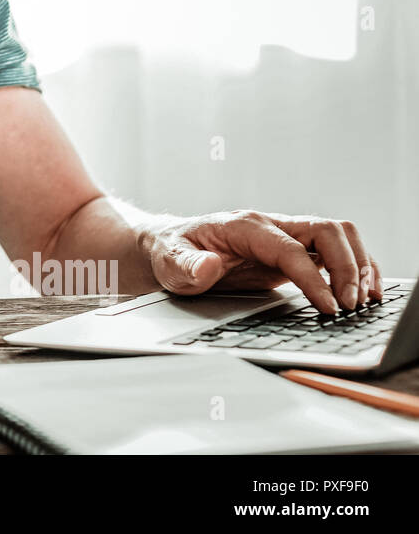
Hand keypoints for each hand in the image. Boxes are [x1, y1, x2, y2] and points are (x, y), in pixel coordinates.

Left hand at [142, 209, 381, 313]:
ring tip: (364, 300)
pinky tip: (360, 292)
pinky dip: (353, 267)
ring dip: (358, 265)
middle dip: (346, 267)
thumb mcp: (170, 262)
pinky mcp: (291, 252)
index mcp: (244, 226)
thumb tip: (206, 266)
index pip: (291, 249)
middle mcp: (270, 226)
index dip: (314, 278)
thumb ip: (186, 265)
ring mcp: (284, 237)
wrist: (169, 246)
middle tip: (350, 305)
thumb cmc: (172, 253)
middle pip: (326, 231)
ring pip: (337, 236)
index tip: (329, 307)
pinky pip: (333, 251)